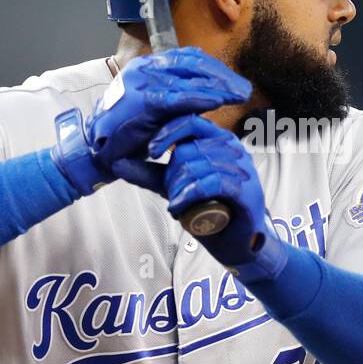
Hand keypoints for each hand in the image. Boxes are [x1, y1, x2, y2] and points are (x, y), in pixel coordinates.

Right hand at [51, 48, 250, 194]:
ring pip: (189, 77)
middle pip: (193, 64)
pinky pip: (178, 97)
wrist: (99, 151)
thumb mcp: (159, 108)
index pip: (189, 59)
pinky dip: (201, 97)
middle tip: (244, 90)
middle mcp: (145, 68)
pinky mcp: (142, 101)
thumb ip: (179, 96)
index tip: (235, 82)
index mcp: (148, 66)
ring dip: (218, 85)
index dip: (216, 69)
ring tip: (239, 95)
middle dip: (223, 76)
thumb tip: (211, 92)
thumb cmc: (130, 133)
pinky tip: (218, 101)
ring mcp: (142, 82)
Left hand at [149, 115, 289, 281]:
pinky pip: (212, 183)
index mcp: (217, 139)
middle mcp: (232, 148)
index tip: (150, 150)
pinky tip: (179, 208)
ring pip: (199, 166)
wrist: (236, 243)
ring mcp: (242, 168)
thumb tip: (116, 162)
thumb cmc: (210, 210)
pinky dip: (190, 195)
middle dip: (172, 174)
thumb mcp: (174, 187)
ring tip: (176, 205)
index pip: (189, 121)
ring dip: (179, 189)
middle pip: (190, 149)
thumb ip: (149, 174)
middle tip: (171, 194)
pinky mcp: (246, 189)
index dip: (167, 133)